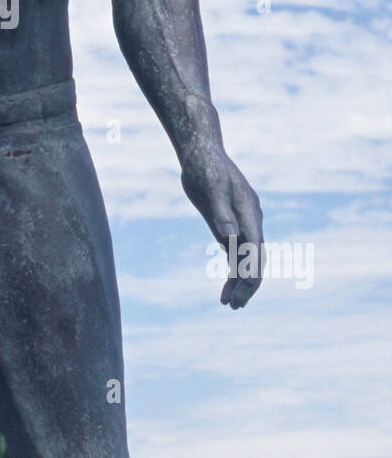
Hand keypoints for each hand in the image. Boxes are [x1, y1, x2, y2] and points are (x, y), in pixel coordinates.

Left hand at [180, 142, 263, 309]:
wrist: (202, 151)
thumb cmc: (204, 168)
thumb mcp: (209, 189)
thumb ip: (221, 215)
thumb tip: (230, 240)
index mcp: (249, 212)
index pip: (255, 251)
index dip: (248, 276)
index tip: (238, 296)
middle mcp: (251, 219)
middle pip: (255, 259)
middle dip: (246, 285)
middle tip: (232, 306)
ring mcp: (244, 221)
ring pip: (248, 257)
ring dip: (240, 281)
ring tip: (228, 303)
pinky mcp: (233, 222)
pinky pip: (238, 250)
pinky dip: (233, 268)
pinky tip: (227, 284)